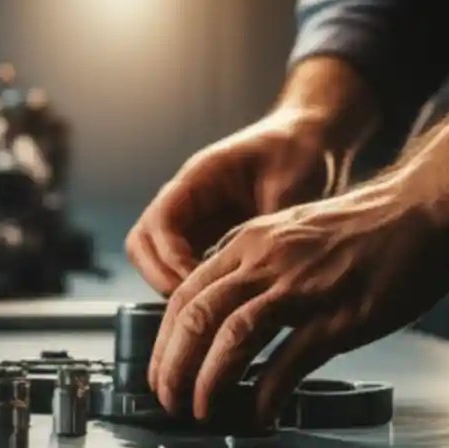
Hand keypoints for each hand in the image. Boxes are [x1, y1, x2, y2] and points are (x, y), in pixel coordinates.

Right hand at [125, 114, 335, 295]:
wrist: (306, 142)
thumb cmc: (296, 152)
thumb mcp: (290, 183)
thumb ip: (270, 224)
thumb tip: (263, 266)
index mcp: (198, 178)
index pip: (160, 221)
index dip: (170, 256)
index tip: (198, 280)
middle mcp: (185, 200)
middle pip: (142, 244)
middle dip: (160, 276)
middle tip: (196, 303)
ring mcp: (191, 219)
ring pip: (154, 259)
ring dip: (170, 284)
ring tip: (206, 306)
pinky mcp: (205, 237)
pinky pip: (178, 266)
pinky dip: (188, 286)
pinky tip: (219, 301)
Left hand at [148, 118, 448, 425]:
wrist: (424, 209)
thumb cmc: (363, 226)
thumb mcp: (290, 231)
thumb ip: (254, 262)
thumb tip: (225, 303)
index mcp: (249, 242)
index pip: (185, 295)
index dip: (165, 340)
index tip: (161, 371)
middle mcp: (266, 263)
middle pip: (197, 318)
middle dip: (173, 367)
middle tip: (169, 401)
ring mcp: (302, 290)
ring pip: (231, 338)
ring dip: (209, 382)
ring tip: (202, 411)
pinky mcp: (338, 317)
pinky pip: (288, 362)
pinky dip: (266, 394)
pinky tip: (261, 414)